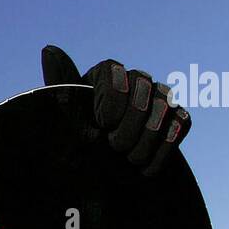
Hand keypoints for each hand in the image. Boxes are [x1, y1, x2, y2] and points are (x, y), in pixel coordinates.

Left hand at [41, 45, 190, 176]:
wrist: (107, 179)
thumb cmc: (81, 147)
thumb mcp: (66, 121)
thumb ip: (60, 87)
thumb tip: (48, 49)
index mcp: (103, 77)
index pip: (113, 69)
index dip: (113, 97)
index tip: (103, 125)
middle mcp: (134, 81)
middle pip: (144, 86)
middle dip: (131, 124)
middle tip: (116, 148)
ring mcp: (159, 97)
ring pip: (164, 105)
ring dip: (146, 140)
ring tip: (129, 160)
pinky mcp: (177, 117)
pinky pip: (180, 123)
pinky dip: (163, 150)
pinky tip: (145, 166)